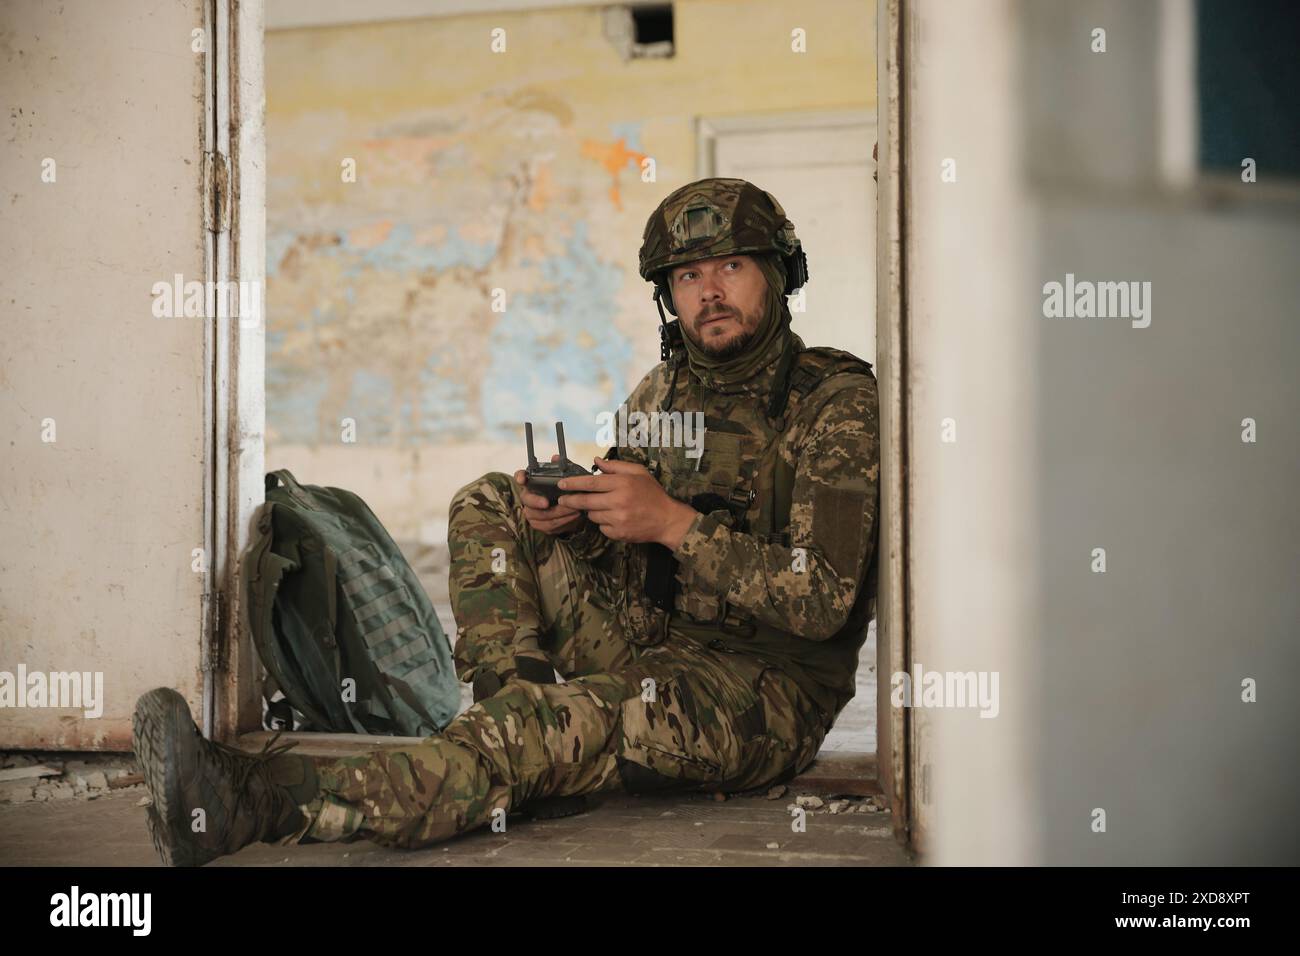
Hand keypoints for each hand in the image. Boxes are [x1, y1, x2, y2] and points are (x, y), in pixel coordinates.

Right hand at [514, 455, 583, 535]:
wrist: (572, 509)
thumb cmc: (565, 490)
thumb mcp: (566, 477)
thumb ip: (562, 467)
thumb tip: (555, 458)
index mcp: (532, 483)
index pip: (520, 476)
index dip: (520, 477)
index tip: (522, 479)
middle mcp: (528, 497)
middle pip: (526, 500)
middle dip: (535, 501)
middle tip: (546, 502)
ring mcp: (533, 513)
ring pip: (539, 515)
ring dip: (556, 512)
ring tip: (570, 508)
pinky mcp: (541, 525)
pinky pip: (549, 526)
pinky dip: (562, 522)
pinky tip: (573, 516)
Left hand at [556, 456, 697, 547]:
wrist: (667, 519)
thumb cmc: (652, 493)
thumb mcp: (638, 473)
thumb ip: (616, 466)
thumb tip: (596, 461)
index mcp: (623, 484)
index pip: (591, 482)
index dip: (574, 483)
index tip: (561, 484)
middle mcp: (619, 501)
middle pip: (586, 501)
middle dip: (571, 500)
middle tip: (562, 499)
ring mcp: (618, 519)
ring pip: (593, 515)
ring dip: (593, 511)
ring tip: (604, 507)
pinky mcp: (619, 533)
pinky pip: (601, 528)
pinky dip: (604, 523)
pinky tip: (614, 519)